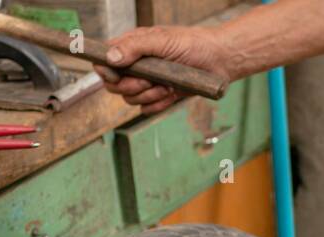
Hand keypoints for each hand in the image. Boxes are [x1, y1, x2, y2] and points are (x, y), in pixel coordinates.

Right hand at [94, 26, 233, 114]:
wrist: (219, 61)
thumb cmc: (193, 44)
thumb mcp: (161, 40)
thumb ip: (134, 47)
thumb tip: (111, 58)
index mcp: (132, 47)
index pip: (104, 61)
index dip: (106, 71)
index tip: (118, 75)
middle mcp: (136, 65)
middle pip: (114, 85)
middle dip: (130, 87)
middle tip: (148, 81)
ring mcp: (148, 81)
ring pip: (130, 99)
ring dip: (148, 96)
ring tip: (166, 86)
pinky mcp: (161, 95)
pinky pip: (147, 109)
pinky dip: (158, 105)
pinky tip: (171, 94)